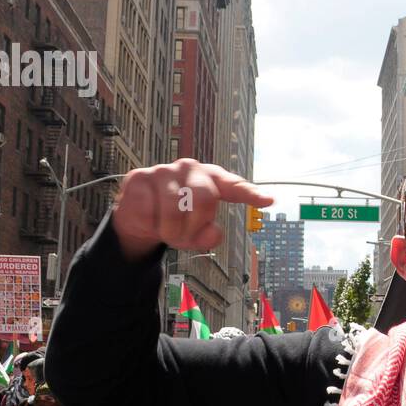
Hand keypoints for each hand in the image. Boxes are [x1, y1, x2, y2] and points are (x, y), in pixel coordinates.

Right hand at [112, 159, 274, 261]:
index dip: (251, 194)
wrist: (138, 217)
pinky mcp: (140, 178)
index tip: (268, 201)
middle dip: (194, 225)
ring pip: (175, 208)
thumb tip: (214, 234)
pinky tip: (149, 217)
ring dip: (171, 231)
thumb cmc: (174, 221)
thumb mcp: (194, 233)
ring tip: (166, 230)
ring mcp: (164, 170)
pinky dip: (150, 224)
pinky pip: (150, 210)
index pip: (234, 186)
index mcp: (210, 179)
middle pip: (204, 199)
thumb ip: (208, 236)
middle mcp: (190, 169)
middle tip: (184, 235)